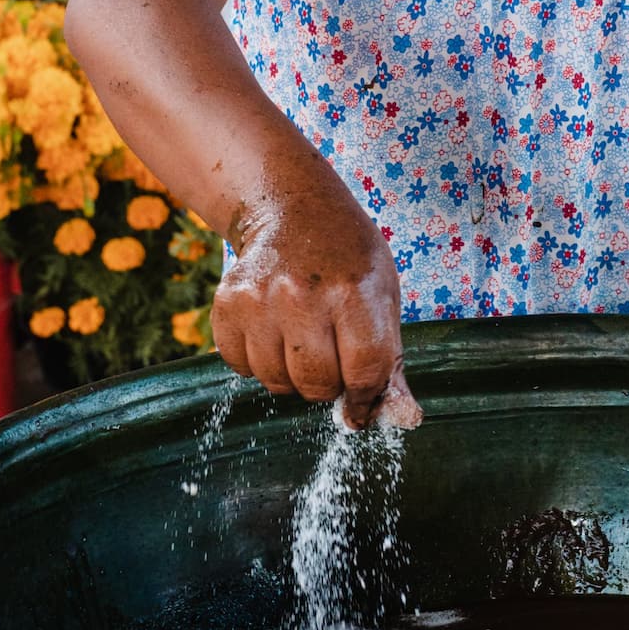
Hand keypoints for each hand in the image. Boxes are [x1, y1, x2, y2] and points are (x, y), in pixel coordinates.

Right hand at [210, 197, 421, 429]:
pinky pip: (241, 367)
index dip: (367, 394)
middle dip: (329, 383)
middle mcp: (302, 295)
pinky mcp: (228, 303)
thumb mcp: (384, 295)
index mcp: (354, 292)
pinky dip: (259, 362)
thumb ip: (389, 361)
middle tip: (332, 353)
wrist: (294, 210)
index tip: (363, 393)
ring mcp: (260, 299)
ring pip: (277, 382)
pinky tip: (274, 330)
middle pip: (316, 384)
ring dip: (292, 374)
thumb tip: (400, 419)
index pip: (364, 373)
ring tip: (302, 338)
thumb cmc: (349, 259)